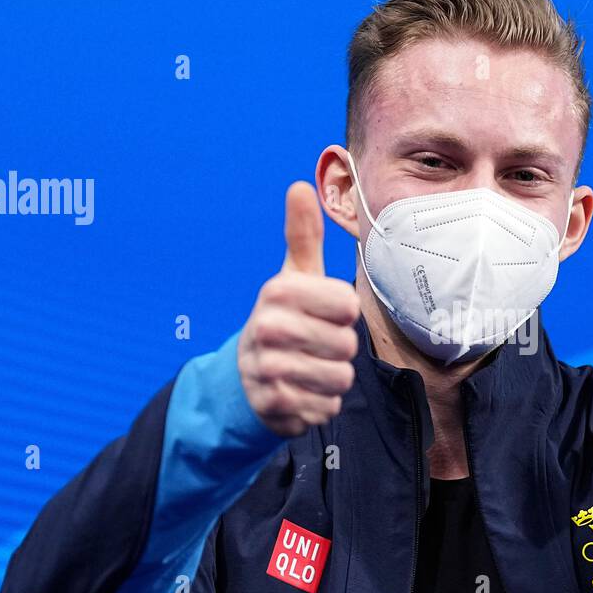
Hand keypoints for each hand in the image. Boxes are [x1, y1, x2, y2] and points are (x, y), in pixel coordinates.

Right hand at [238, 182, 360, 435]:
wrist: (244, 377)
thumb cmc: (284, 320)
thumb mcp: (293, 277)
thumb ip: (302, 235)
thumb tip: (299, 185)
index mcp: (278, 292)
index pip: (348, 305)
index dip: (343, 314)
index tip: (323, 314)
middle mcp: (268, 328)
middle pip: (346, 345)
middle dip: (339, 350)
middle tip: (315, 346)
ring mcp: (267, 369)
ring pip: (339, 379)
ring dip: (333, 379)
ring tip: (310, 369)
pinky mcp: (273, 406)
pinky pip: (325, 407)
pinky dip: (321, 405)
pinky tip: (302, 393)